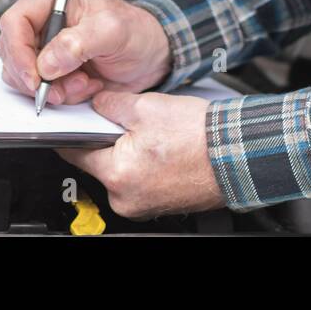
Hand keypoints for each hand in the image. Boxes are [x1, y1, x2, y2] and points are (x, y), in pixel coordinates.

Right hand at [0, 0, 171, 106]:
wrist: (152, 54)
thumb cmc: (138, 31)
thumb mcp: (115, 31)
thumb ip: (80, 42)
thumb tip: (47, 62)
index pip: (15, 22)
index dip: (18, 53)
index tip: (35, 78)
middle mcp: (43, 16)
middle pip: (11, 51)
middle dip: (36, 77)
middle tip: (63, 88)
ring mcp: (44, 42)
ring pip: (21, 73)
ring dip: (52, 88)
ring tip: (83, 82)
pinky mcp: (50, 65)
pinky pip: (37, 87)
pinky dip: (59, 94)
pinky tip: (84, 85)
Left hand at [59, 91, 223, 218]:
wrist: (236, 155)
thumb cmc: (199, 137)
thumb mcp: (147, 107)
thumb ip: (111, 104)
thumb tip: (96, 104)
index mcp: (116, 173)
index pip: (74, 151)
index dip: (76, 129)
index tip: (77, 118)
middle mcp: (124, 198)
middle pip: (99, 162)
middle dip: (109, 139)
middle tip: (131, 122)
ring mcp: (142, 205)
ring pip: (121, 171)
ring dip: (129, 152)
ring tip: (155, 136)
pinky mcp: (158, 205)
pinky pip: (139, 180)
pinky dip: (146, 164)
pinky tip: (163, 149)